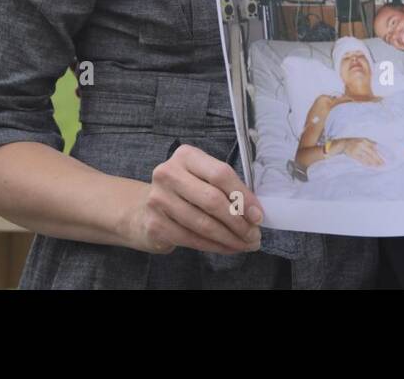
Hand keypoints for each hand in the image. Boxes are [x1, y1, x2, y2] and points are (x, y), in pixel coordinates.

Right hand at [122, 144, 262, 254]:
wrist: (145, 209)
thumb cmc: (185, 191)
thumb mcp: (203, 178)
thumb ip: (226, 188)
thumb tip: (254, 213)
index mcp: (186, 155)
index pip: (221, 174)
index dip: (243, 196)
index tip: (258, 215)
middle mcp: (168, 173)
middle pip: (212, 200)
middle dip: (238, 221)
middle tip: (253, 234)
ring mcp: (158, 199)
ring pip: (203, 223)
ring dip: (229, 237)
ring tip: (245, 243)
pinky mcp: (155, 224)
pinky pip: (192, 239)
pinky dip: (214, 246)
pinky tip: (227, 247)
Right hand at [332, 137, 383, 166]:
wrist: (343, 144)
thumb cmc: (354, 142)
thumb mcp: (362, 140)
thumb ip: (370, 143)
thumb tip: (378, 147)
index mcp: (365, 140)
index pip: (374, 147)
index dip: (380, 153)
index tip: (384, 158)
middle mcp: (362, 144)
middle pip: (372, 152)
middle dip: (378, 159)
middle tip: (382, 164)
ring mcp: (357, 149)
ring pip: (367, 157)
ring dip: (373, 162)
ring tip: (378, 166)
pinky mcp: (353, 154)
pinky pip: (361, 159)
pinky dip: (366, 163)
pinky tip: (370, 165)